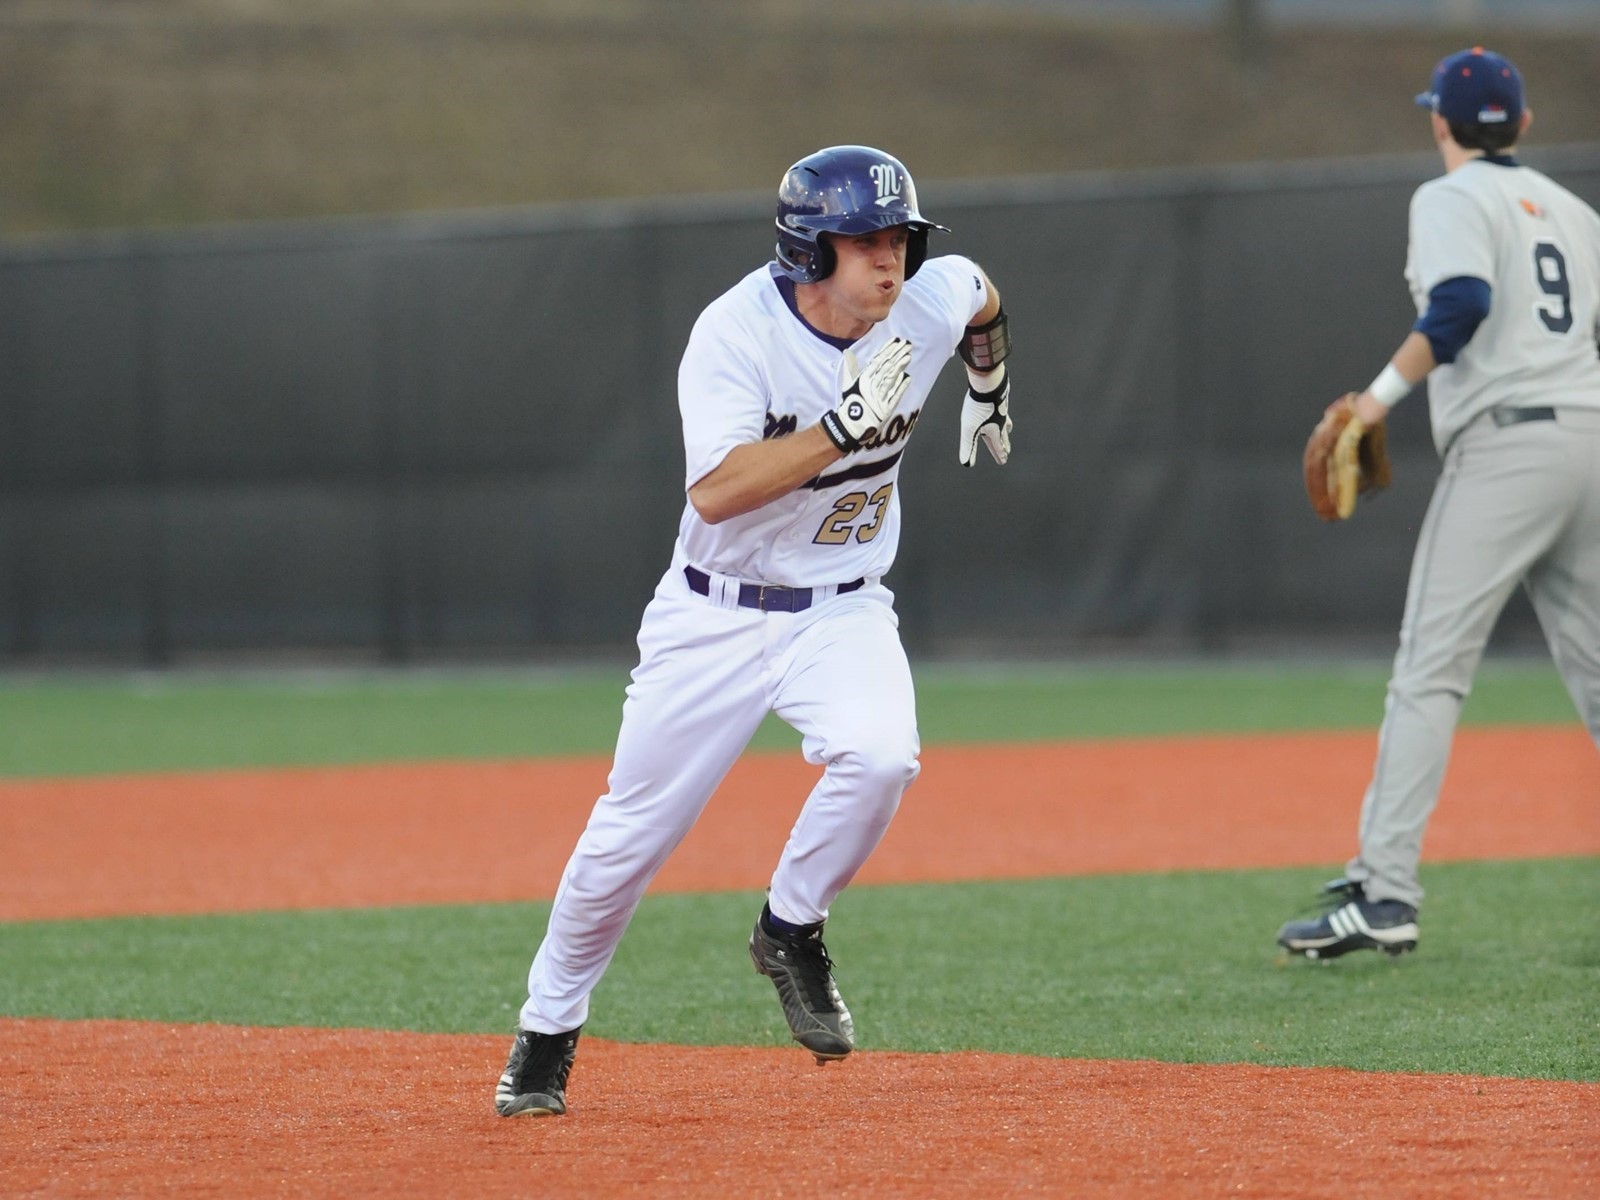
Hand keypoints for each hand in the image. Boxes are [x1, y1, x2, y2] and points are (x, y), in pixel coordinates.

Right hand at [820, 337, 912, 452]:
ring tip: (908, 356)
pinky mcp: (886, 409)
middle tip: (907, 344)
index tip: (895, 340)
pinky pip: (894, 396)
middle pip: (886, 368)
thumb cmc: (850, 404)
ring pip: (891, 379)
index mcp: (862, 379)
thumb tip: (847, 352)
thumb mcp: (848, 384)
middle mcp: (871, 387)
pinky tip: (908, 377)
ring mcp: (879, 398)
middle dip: (897, 355)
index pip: (877, 361)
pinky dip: (901, 386)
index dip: (887, 350)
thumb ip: (850, 368)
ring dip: (900, 367)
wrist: (850, 426)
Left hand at [958, 373, 1010, 466]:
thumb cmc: (979, 408)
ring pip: (1006, 422)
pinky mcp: (999, 399)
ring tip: (1008, 430)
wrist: (988, 385)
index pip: (998, 446)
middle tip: (1007, 450)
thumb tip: (966, 463)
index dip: (999, 455)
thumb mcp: (970, 429)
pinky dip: (1003, 413)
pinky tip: (1000, 408)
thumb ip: (968, 446)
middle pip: (1003, 436)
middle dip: (1004, 444)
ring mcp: (1001, 410)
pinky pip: (1003, 409)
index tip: (1003, 461)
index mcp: (994, 431)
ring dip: (1006, 429)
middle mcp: (1000, 421)